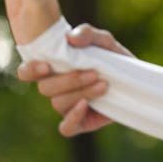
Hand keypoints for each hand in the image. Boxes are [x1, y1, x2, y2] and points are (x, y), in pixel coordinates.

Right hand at [17, 24, 134, 135]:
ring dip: (80, 92)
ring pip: (58, 103)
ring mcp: (66, 106)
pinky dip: (72, 117)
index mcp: (53, 68)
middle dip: (70, 80)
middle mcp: (55, 88)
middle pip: (46, 88)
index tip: (46, 65)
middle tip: (94, 72)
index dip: (30, 70)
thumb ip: (87, 33)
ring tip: (103, 83)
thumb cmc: (112, 56)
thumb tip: (71, 38)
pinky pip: (67, 128)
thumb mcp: (103, 40)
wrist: (134, 78)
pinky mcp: (80, 122)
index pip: (27, 72)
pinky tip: (85, 105)